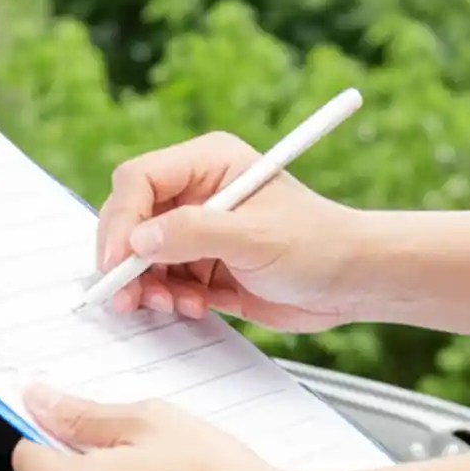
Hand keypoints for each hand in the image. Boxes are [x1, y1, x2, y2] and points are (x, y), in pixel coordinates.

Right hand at [97, 132, 373, 331]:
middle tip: (125, 295)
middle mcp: (195, 193)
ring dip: (145, 285)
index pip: (140, 180)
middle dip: (125, 260)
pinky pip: (160, 280)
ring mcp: (195, 231)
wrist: (352, 283)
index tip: (117, 260)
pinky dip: (166, 299)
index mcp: (208, 163)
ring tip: (171, 304)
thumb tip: (137, 242)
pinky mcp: (199, 265)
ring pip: (139, 256)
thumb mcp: (256, 237)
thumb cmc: (319, 245)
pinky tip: (195, 307)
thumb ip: (193, 234)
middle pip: (130, 219)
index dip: (121, 220)